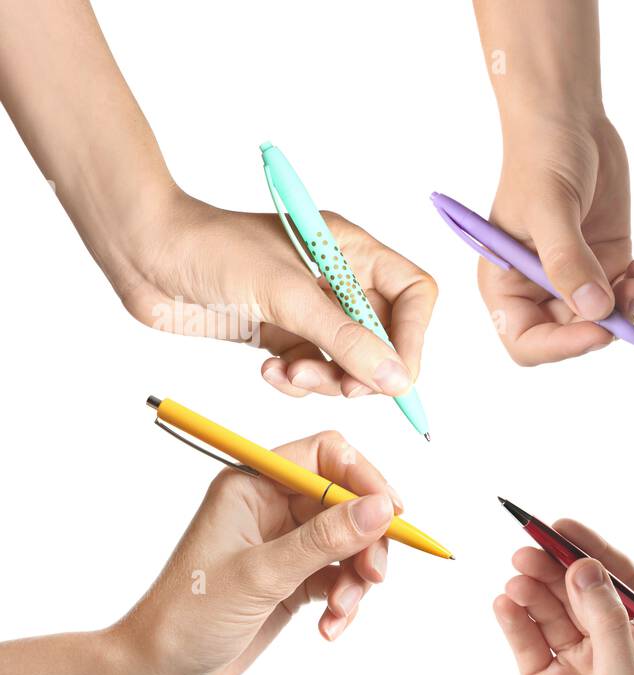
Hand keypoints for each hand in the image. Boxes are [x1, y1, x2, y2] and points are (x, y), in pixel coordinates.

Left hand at [115, 430, 403, 674]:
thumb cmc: (187, 618)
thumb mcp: (261, 576)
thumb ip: (324, 540)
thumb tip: (381, 509)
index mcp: (251, 486)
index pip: (325, 456)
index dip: (364, 479)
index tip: (391, 513)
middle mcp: (270, 508)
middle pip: (347, 502)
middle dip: (366, 540)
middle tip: (375, 575)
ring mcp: (284, 545)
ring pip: (350, 543)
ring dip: (357, 578)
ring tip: (341, 611)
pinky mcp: (292, 580)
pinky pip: (339, 577)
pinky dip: (344, 601)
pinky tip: (329, 627)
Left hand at [118, 191, 436, 398]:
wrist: (141, 253)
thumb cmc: (209, 247)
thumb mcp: (286, 295)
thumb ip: (345, 340)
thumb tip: (397, 378)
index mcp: (351, 249)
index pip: (414, 294)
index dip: (414, 335)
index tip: (397, 373)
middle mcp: (337, 279)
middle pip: (386, 337)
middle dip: (366, 369)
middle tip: (344, 389)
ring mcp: (310, 309)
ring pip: (349, 363)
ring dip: (326, 381)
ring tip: (291, 375)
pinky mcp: (282, 335)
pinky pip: (312, 373)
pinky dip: (295, 382)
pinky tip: (268, 372)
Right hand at [482, 114, 633, 364]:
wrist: (568, 117)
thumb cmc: (542, 154)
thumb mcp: (550, 206)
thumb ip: (568, 262)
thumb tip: (596, 311)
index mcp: (507, 284)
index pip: (529, 344)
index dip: (564, 347)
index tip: (601, 328)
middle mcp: (539, 289)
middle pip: (579, 336)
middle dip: (614, 320)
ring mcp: (577, 279)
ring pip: (613, 321)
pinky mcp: (608, 263)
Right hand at [492, 521, 633, 674]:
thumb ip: (607, 624)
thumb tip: (587, 568)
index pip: (623, 586)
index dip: (593, 553)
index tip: (562, 527)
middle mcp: (613, 652)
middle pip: (581, 593)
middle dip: (555, 569)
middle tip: (527, 549)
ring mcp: (576, 667)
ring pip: (551, 613)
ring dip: (533, 591)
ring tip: (514, 577)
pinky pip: (527, 641)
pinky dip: (515, 621)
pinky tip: (503, 605)